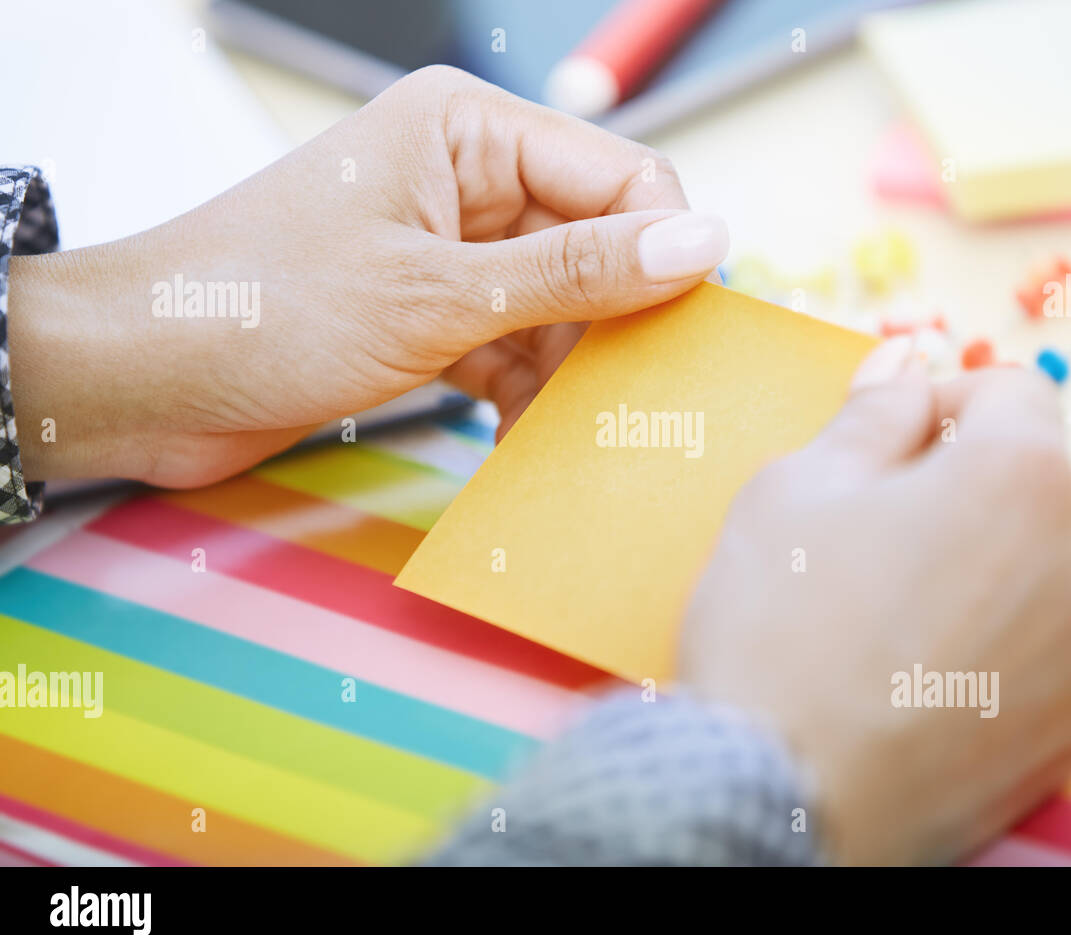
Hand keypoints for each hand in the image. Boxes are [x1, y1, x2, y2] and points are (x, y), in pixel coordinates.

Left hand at [8, 66, 727, 485]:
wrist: (143, 379)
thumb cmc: (263, 307)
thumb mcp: (438, 295)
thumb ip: (576, 274)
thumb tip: (701, 244)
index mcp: (470, 132)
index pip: (621, 175)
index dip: (667, 250)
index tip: (695, 330)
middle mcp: (468, 180)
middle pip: (596, 244)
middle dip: (619, 322)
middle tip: (642, 397)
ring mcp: (450, 250)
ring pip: (560, 306)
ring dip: (572, 371)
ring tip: (581, 431)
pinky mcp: (431, 312)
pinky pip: (515, 346)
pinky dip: (526, 393)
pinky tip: (529, 439)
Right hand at [679, 339, 1070, 863]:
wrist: (780, 797)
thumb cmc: (779, 625)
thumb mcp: (797, 486)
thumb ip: (872, 413)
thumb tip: (906, 359)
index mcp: (1021, 476)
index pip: (1010, 392)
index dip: (939, 408)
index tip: (881, 454)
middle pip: (1025, 490)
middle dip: (957, 496)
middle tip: (866, 546)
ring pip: (1031, 577)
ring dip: (976, 576)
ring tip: (885, 627)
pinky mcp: (1070, 734)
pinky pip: (1035, 660)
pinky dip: (987, 655)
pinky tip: (910, 685)